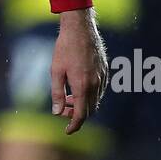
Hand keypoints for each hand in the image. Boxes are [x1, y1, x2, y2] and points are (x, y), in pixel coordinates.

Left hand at [50, 7, 107, 133]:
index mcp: (83, 86)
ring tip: (67, 97)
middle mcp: (95, 84)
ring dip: (83, 104)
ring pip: (96, 100)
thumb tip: (56, 112)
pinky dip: (89, 94)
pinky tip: (77, 87)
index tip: (68, 131)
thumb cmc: (64, 48)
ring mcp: (102, 77)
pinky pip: (100, 89)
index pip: (81, 114)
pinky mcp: (105, 70)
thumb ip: (56, 93)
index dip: (74, 125)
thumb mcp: (55, 71)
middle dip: (76, 115)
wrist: (80, 28)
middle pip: (90, 110)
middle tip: (62, 110)